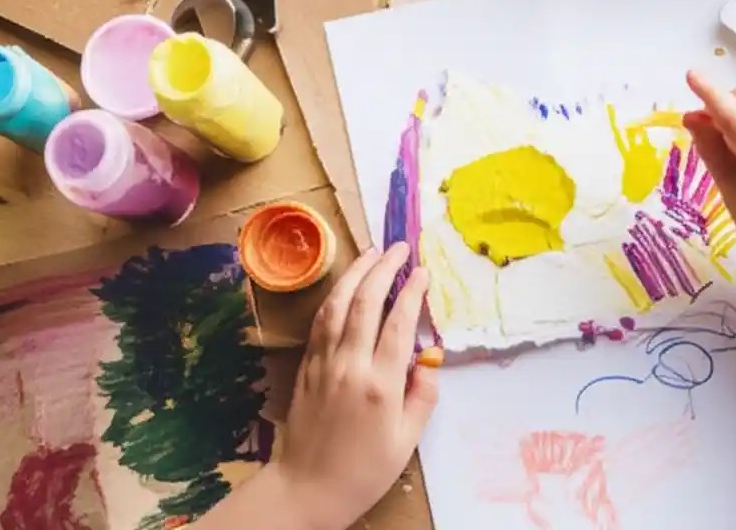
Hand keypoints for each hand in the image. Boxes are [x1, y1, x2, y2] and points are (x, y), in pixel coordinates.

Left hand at [199, 243, 437, 529]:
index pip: (399, 322)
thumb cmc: (364, 470)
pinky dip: (335, 297)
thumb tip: (429, 358)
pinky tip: (345, 286)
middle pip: (366, 302)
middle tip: (399, 246)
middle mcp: (349, 365)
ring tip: (371, 252)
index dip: (412, 291)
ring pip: (338, 305)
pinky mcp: (306, 367)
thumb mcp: (407, 439)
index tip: (423, 271)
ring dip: (355, 273)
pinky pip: (321, 321)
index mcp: (380, 383)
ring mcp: (323, 362)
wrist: (306, 489)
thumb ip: (423, 395)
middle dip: (384, 268)